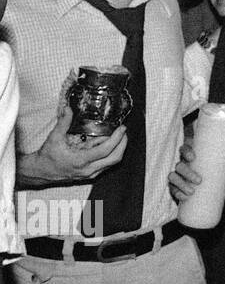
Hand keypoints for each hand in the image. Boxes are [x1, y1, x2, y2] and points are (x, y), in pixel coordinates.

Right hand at [21, 71, 127, 186]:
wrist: (40, 171)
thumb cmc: (47, 156)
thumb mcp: (54, 138)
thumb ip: (63, 122)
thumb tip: (68, 108)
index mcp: (80, 160)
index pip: (105, 150)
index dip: (116, 139)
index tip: (122, 129)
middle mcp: (88, 169)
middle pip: (115, 158)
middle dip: (123, 144)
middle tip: (124, 132)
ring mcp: (90, 174)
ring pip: (112, 163)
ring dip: (118, 149)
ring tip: (117, 136)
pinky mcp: (90, 175)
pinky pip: (106, 165)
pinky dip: (110, 154)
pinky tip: (105, 143)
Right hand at [167, 141, 224, 202]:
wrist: (206, 183)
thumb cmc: (212, 168)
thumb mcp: (220, 164)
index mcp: (190, 155)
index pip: (184, 149)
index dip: (186, 151)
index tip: (193, 157)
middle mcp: (181, 164)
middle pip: (179, 165)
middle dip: (187, 173)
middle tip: (199, 180)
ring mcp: (177, 176)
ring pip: (173, 177)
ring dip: (181, 184)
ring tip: (192, 191)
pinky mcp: (175, 186)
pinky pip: (172, 189)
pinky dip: (177, 193)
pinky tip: (184, 197)